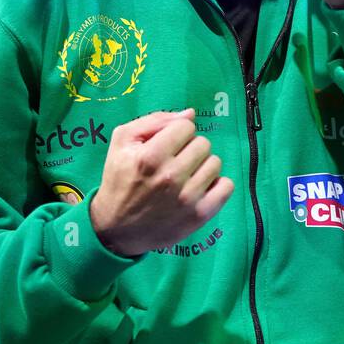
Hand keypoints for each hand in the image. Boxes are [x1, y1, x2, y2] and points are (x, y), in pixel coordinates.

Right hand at [89, 108, 233, 256]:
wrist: (116, 229)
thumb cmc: (119, 181)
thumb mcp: (122, 143)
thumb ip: (154, 121)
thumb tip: (190, 114)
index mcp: (150, 156)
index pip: (186, 126)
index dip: (177, 133)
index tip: (168, 146)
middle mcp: (171, 176)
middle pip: (203, 143)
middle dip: (190, 149)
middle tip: (176, 162)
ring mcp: (187, 197)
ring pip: (215, 163)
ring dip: (202, 166)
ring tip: (187, 176)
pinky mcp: (200, 215)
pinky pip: (227, 186)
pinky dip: (217, 185)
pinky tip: (201, 188)